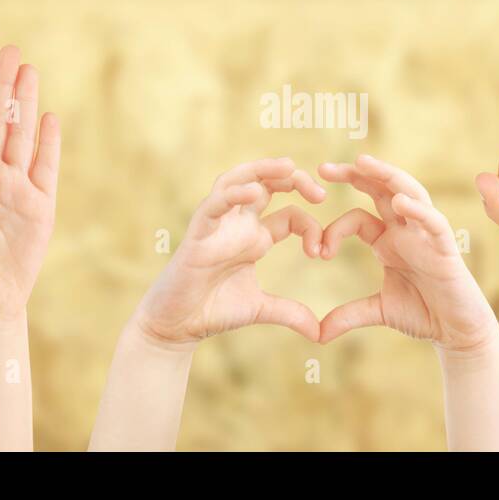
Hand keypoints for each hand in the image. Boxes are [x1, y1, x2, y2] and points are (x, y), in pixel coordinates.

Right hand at [135, 158, 325, 346]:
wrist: (177, 326)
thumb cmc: (212, 310)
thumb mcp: (260, 309)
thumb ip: (290, 314)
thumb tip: (319, 333)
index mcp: (255, 237)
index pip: (290, 214)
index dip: (311, 226)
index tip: (322, 252)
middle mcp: (237, 224)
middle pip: (266, 183)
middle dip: (293, 179)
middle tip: (320, 191)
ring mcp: (217, 226)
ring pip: (237, 181)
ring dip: (262, 169)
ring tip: (288, 166)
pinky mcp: (197, 234)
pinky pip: (213, 205)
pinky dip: (231, 194)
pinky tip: (252, 191)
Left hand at [317, 155, 497, 352]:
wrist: (456, 332)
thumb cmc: (424, 313)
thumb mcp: (379, 311)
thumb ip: (349, 315)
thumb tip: (317, 334)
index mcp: (388, 240)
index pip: (357, 217)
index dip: (334, 229)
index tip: (316, 251)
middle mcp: (406, 231)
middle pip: (382, 190)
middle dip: (355, 175)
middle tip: (323, 167)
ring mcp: (427, 236)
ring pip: (409, 194)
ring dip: (387, 176)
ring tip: (363, 162)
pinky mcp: (446, 249)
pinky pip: (434, 224)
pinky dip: (419, 211)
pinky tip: (400, 202)